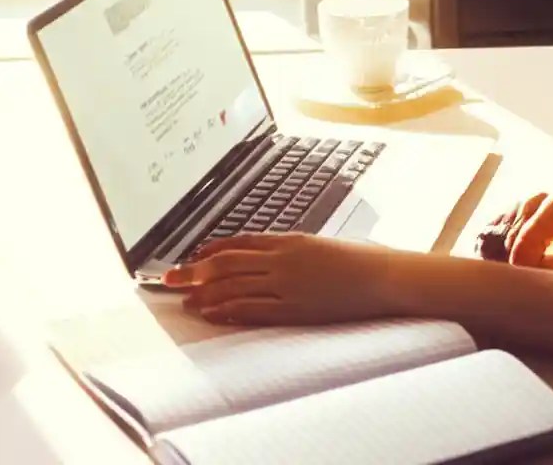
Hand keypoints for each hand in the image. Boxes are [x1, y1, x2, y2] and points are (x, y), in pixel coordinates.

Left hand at [160, 233, 398, 325]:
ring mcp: (286, 284)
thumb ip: (291, 250)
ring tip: (184, 299)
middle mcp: (282, 259)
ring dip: (203, 293)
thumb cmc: (358, 261)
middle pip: (225, 264)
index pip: (238, 242)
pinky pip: (251, 309)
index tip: (193, 256)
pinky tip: (209, 312)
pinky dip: (226, 310)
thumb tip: (266, 257)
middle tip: (168, 278)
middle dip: (192, 271)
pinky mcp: (294, 308)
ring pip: (232, 287)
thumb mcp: (320, 245)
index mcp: (289, 239)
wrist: (384, 277)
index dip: (210, 250)